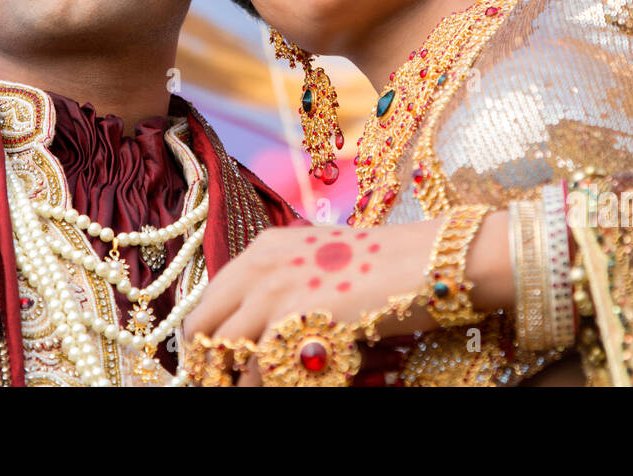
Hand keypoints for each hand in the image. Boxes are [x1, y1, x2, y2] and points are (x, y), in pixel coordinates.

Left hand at [182, 220, 441, 384]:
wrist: (430, 261)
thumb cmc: (387, 267)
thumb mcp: (322, 262)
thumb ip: (285, 283)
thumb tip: (261, 326)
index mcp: (265, 246)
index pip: (211, 297)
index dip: (208, 334)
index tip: (213, 360)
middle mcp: (261, 263)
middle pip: (202, 323)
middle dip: (207, 358)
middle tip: (221, 381)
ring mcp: (276, 290)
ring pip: (223, 350)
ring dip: (233, 376)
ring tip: (250, 387)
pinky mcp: (296, 319)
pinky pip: (259, 368)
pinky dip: (265, 384)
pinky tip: (287, 385)